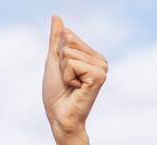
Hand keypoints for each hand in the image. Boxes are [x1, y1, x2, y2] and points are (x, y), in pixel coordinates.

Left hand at [42, 16, 106, 141]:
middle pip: (69, 41)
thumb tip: (57, 17)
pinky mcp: (99, 77)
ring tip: (72, 86)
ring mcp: (102, 69)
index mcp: (93, 55)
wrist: (60, 116)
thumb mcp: (54, 60)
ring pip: (69, 53)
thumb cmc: (57, 92)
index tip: (65, 72)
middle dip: (61, 62)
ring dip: (64, 71)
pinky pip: (72, 63)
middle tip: (67, 80)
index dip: (59, 54)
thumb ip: (57, 39)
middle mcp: (101, 61)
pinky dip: (68, 77)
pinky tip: (76, 89)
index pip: (68, 35)